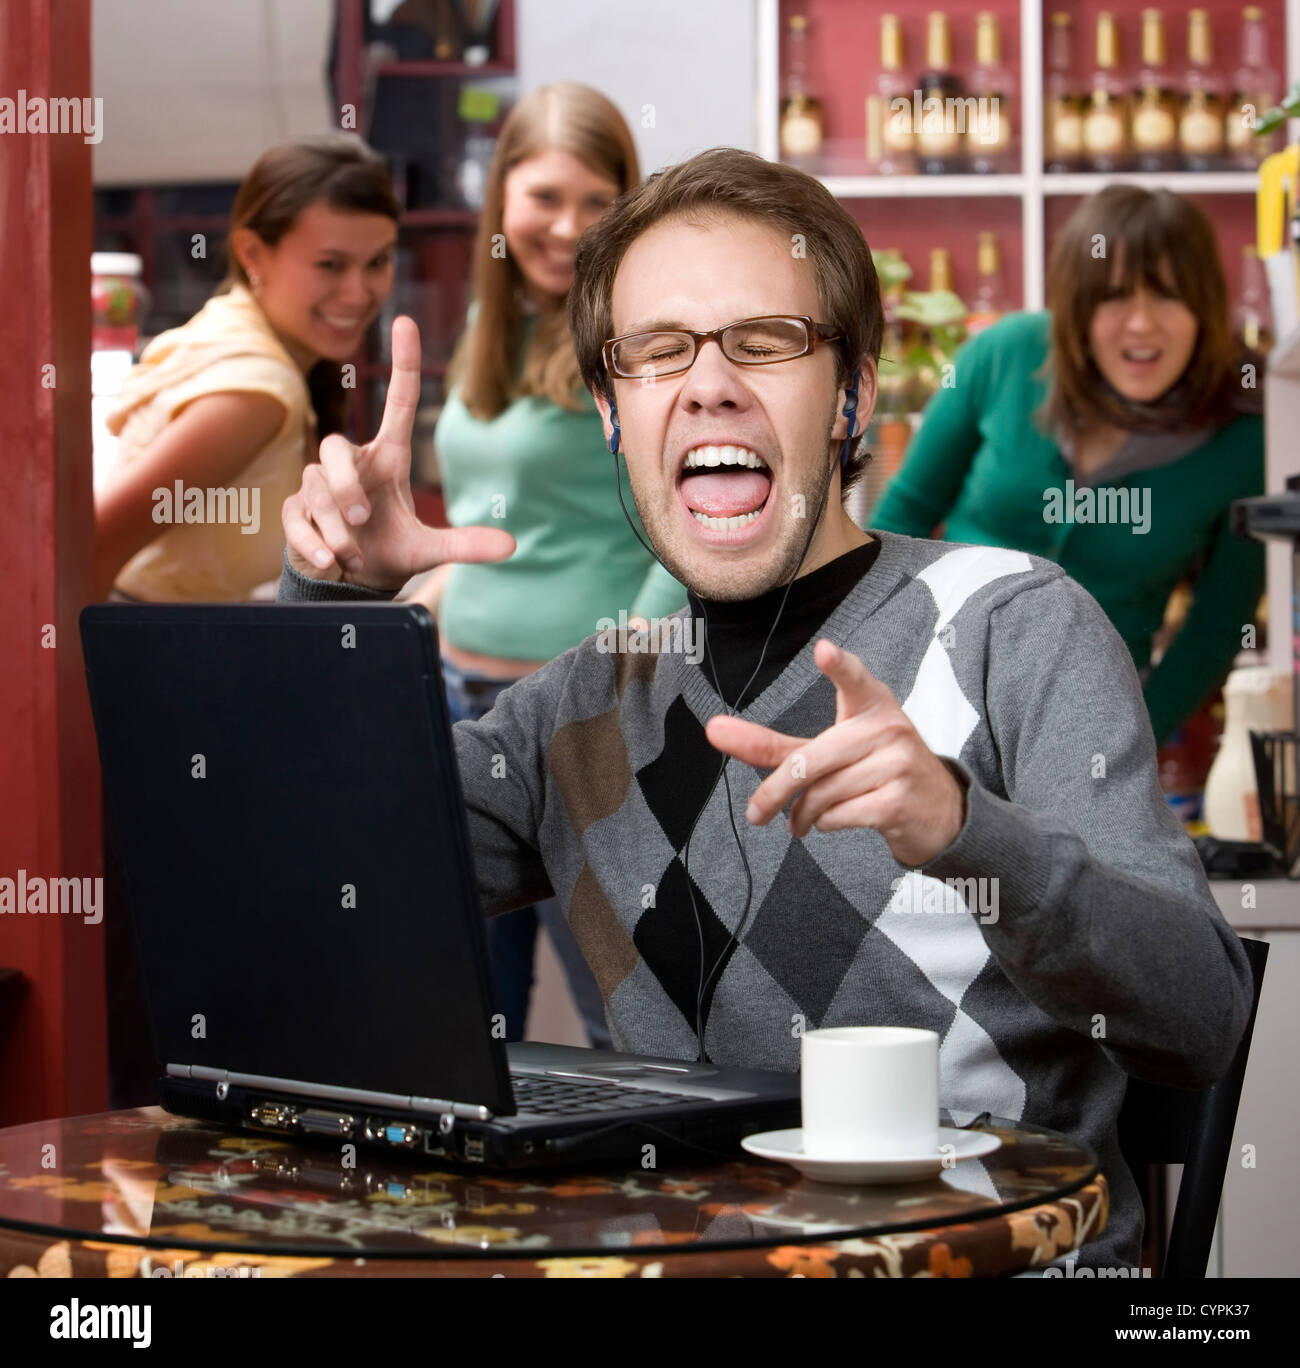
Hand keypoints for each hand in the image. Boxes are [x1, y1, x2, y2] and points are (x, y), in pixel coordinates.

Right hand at [281, 316, 514, 589]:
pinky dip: (312, 542)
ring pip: (316, 489)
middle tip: (362, 522)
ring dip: (335, 527)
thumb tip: (512, 546)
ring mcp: (319, 484)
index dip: (402, 362)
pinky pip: (296, 516)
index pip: (398, 403)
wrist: (351, 582)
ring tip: (350, 556)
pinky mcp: (296, 510)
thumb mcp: (428, 550)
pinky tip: (329, 562)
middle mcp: (351, 463)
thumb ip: (465, 544)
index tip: (406, 320)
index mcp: (387, 459)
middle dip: (345, 487)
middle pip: (333, 447)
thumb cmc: (389, 551)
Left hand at [704, 639, 966, 866]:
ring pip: (822, 793)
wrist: (939, 812)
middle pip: (810, 759)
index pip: (854, 679)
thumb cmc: (874, 769)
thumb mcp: (832, 749)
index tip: (824, 650)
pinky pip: (840, 815)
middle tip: (756, 813)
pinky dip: (825, 825)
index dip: (839, 666)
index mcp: (871, 703)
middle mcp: (888, 727)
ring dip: (803, 814)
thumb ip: (774, 745)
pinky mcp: (899, 800)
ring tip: (801, 821)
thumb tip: (714, 729)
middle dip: (775, 791)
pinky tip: (831, 822)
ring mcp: (897, 763)